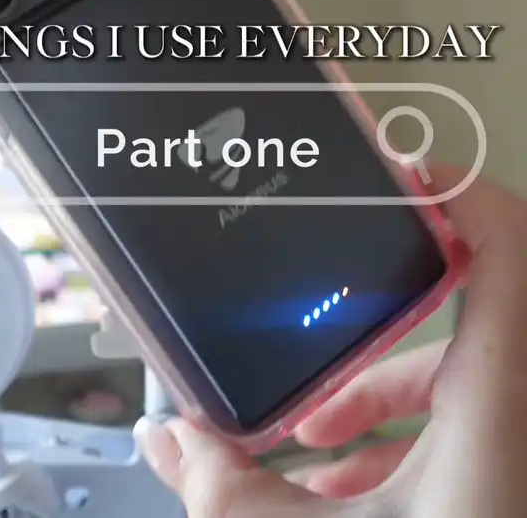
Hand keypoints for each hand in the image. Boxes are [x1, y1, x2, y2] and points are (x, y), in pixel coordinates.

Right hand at [134, 164, 526, 517]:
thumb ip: (231, 491)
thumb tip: (166, 439)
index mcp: (498, 405)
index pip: (508, 248)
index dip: (461, 189)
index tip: (398, 171)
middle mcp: (518, 413)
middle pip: (467, 311)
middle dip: (378, 320)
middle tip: (320, 315)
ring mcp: (513, 444)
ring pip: (454, 380)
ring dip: (376, 396)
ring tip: (305, 438)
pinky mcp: (503, 474)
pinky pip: (458, 428)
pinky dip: (397, 442)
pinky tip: (336, 485)